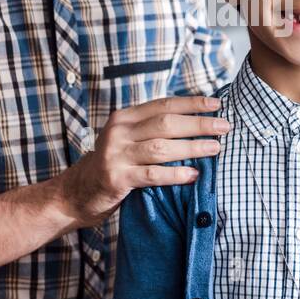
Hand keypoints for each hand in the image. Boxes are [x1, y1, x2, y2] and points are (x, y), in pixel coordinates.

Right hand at [56, 95, 231, 225]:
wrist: (74, 194)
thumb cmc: (111, 166)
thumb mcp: (126, 140)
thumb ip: (151, 130)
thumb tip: (195, 122)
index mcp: (124, 118)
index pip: (163, 104)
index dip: (192, 103)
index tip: (217, 104)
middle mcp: (119, 132)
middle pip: (166, 123)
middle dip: (199, 123)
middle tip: (225, 126)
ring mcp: (116, 155)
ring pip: (161, 147)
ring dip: (192, 147)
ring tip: (216, 148)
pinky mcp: (116, 178)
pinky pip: (151, 175)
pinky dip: (175, 174)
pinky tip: (193, 175)